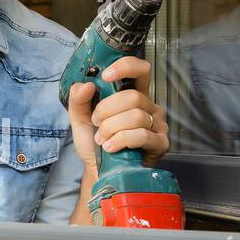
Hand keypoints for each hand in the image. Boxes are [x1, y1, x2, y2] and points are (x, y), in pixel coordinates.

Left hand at [66, 56, 169, 171]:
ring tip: (102, 140)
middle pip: (133, 97)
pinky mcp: (161, 143)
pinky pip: (142, 135)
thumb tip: (85, 85)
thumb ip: (78, 100)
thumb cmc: (96, 144)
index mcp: (133, 94)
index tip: (105, 76)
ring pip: (135, 116)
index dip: (125, 67)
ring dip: (111, 129)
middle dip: (107, 111)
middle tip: (96, 124)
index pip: (140, 69)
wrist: (101, 171)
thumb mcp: (81, 120)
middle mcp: (149, 106)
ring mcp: (158, 125)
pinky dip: (121, 140)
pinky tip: (111, 147)